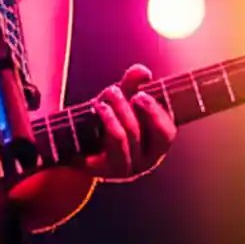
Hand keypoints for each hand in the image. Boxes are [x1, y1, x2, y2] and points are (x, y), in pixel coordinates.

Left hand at [85, 64, 177, 181]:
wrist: (78, 146)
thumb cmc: (107, 120)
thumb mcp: (121, 100)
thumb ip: (133, 84)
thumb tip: (144, 72)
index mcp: (156, 146)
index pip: (167, 133)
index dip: (157, 113)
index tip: (140, 94)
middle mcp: (145, 161)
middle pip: (146, 134)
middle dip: (134, 108)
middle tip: (119, 90)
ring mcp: (126, 169)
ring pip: (126, 136)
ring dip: (117, 110)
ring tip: (108, 93)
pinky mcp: (105, 171)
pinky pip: (110, 146)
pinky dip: (107, 121)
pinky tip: (99, 107)